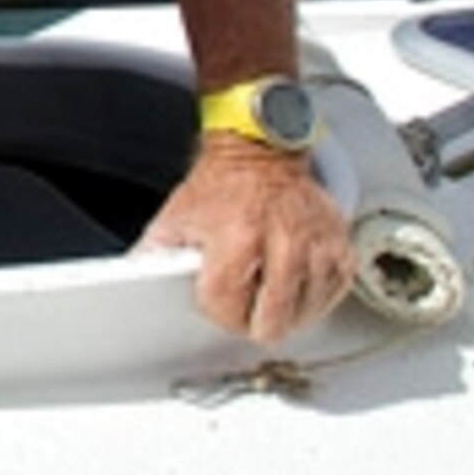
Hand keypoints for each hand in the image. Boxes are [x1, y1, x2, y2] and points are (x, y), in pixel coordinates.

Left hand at [136, 137, 354, 343]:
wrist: (259, 151)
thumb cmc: (219, 186)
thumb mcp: (175, 218)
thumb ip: (154, 254)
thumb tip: (135, 284)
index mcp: (236, 236)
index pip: (229, 306)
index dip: (220, 314)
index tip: (217, 305)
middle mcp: (282, 240)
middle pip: (274, 319)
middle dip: (255, 323)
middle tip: (246, 311)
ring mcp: (315, 243)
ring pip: (306, 312)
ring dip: (288, 314)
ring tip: (270, 299)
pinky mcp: (339, 243)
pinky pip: (333, 292)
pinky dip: (315, 299)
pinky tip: (297, 290)